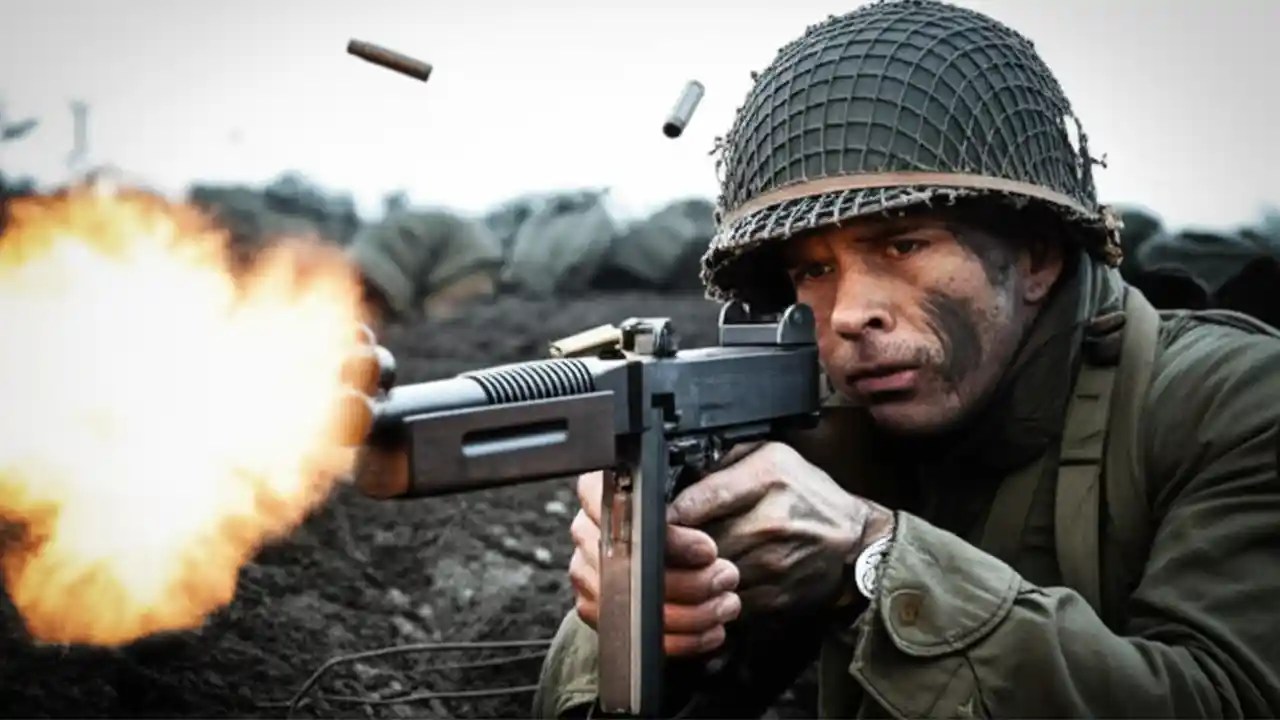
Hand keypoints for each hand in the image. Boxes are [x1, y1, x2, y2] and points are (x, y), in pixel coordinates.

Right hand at [568, 471, 742, 656]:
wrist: (672, 537)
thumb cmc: (685, 509)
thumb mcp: (697, 489)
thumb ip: (693, 498)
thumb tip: (684, 518)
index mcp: (602, 490)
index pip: (628, 514)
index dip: (671, 539)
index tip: (707, 551)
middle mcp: (586, 529)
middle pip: (635, 568)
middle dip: (691, 582)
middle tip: (726, 578)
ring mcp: (585, 571)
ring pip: (635, 605)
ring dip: (692, 614)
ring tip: (725, 604)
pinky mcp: (593, 607)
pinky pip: (633, 633)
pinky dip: (681, 639)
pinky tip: (710, 630)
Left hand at [667, 442, 893, 615]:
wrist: (855, 543)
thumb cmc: (810, 495)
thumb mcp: (775, 456)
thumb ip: (727, 458)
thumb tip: (682, 466)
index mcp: (766, 478)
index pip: (699, 499)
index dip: (667, 513)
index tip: (652, 518)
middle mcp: (769, 521)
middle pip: (696, 543)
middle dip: (672, 546)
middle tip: (658, 544)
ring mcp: (772, 563)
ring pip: (706, 574)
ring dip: (688, 573)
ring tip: (680, 564)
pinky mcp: (773, 595)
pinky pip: (725, 599)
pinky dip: (711, 594)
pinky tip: (710, 582)